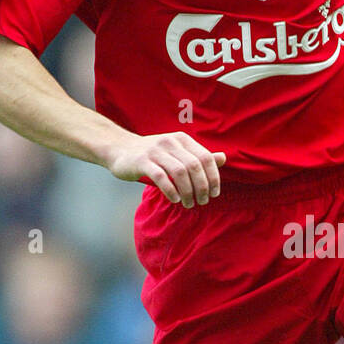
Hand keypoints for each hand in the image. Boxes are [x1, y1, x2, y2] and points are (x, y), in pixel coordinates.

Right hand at [104, 130, 225, 206]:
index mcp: (182, 140)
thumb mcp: (177, 152)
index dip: (213, 177)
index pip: (205, 157)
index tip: (215, 193)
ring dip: (188, 191)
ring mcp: (155, 151)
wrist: (120, 149)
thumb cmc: (153, 155)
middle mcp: (170, 142)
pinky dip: (171, 190)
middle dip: (202, 187)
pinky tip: (175, 199)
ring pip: (180, 172)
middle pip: (194, 166)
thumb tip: (224, 158)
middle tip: (203, 202)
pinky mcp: (142, 161)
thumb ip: (198, 156)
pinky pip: (161, 177)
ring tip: (189, 204)